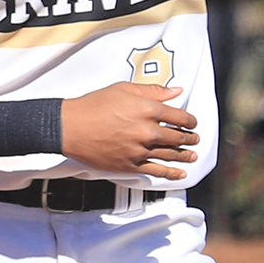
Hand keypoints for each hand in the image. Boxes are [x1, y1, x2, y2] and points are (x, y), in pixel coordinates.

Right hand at [60, 83, 200, 179]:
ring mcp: (140, 150)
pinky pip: (157, 171)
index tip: (192, 123)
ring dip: (185, 155)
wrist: (69, 128)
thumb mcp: (123, 89)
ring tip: (192, 156)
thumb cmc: (92, 106)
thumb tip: (175, 92)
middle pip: (179, 138)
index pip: (180, 117)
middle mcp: (148, 132)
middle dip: (190, 138)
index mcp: (148, 110)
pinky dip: (171, 173)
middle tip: (194, 139)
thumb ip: (152, 91)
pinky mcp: (130, 165)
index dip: (190, 120)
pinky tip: (180, 173)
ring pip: (171, 155)